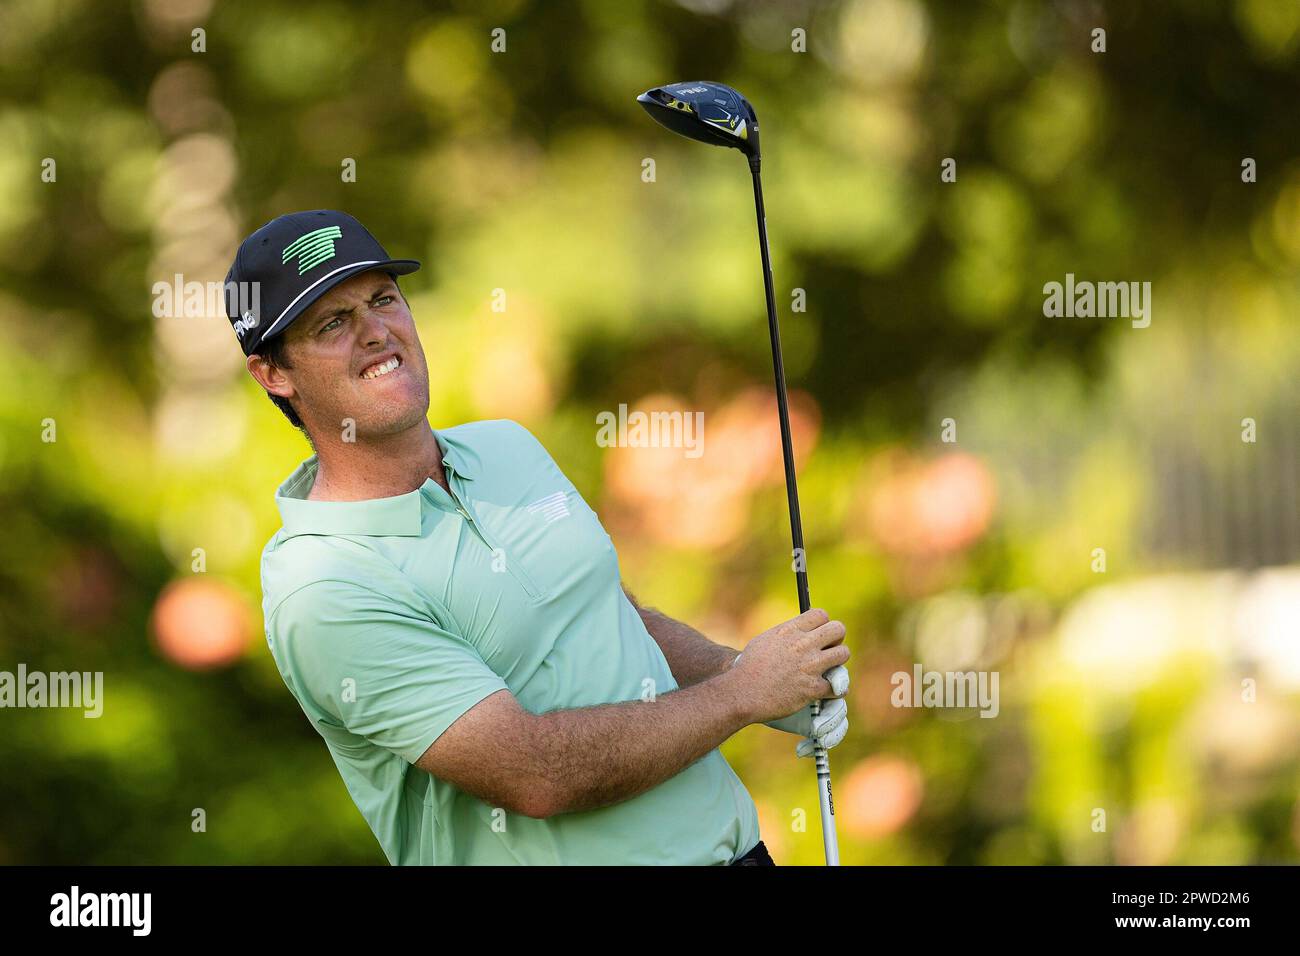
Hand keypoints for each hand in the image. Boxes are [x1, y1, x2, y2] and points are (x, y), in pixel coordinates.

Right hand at [727, 608, 849, 729]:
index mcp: (789, 630)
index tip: (819, 635)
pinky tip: (827, 691)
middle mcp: (802, 644)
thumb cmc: (748, 668)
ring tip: (829, 670)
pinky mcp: (813, 688)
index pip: (821, 614)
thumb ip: (785, 634)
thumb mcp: (764, 640)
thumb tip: (798, 632)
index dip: (823, 624)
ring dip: (838, 662)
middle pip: (838, 629)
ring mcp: (809, 666)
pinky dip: (835, 690)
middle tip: (828, 651)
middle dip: (836, 639)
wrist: (743, 693)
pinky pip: (838, 685)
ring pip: (843, 654)